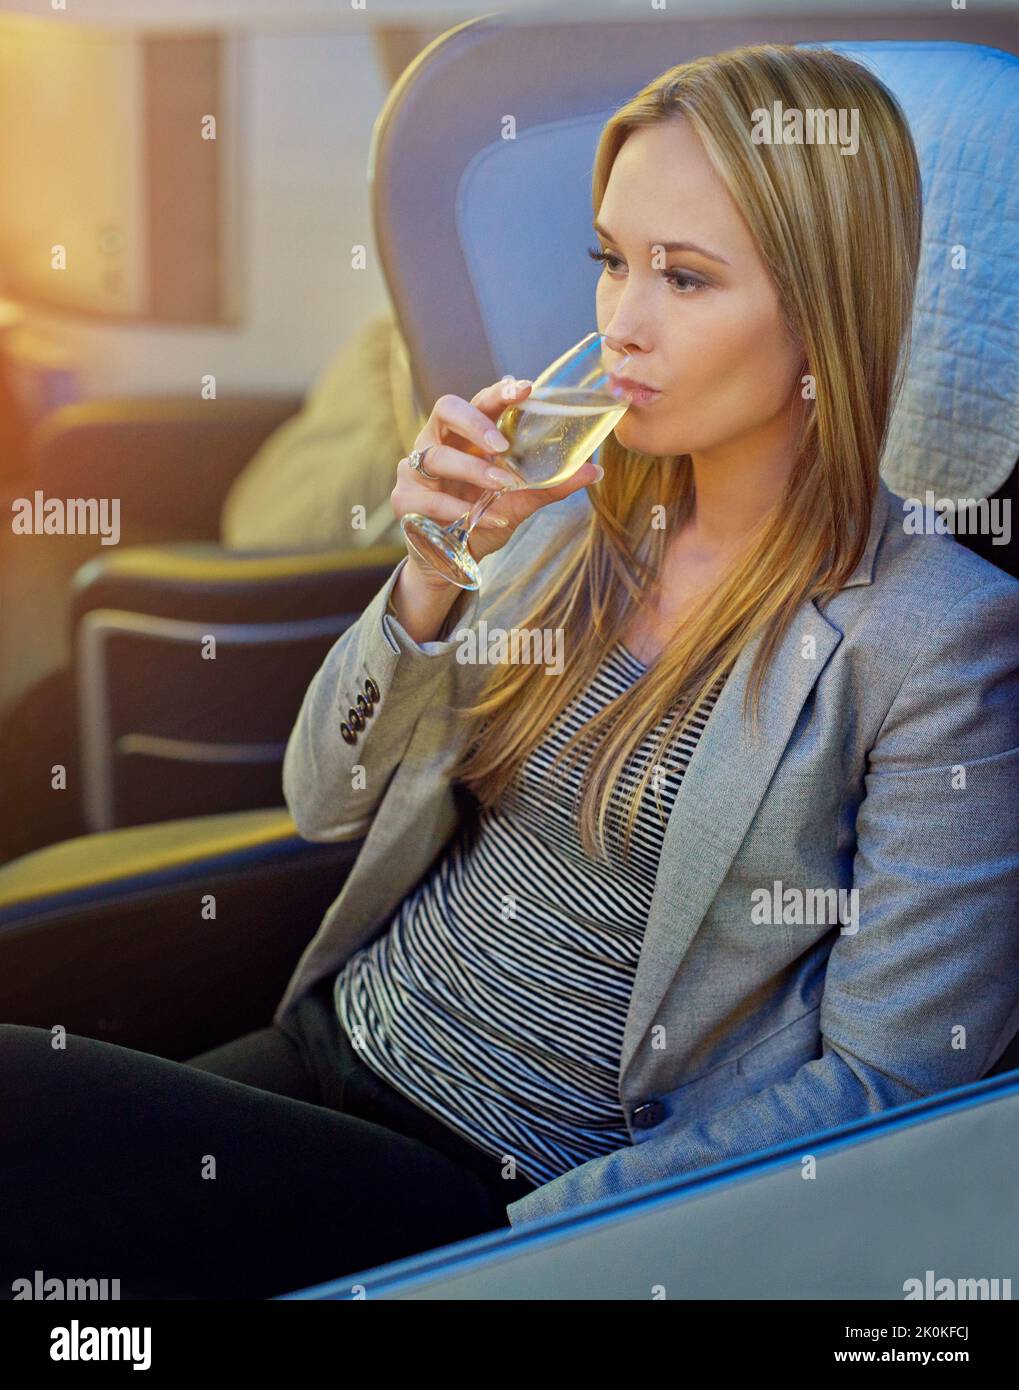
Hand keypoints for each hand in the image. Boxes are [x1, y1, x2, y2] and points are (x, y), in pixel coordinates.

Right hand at [390, 376, 602, 586]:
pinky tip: (482, 520)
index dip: (499, 391)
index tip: (524, 388)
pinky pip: (429, 497)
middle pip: (446, 409)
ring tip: (500, 484)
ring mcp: (415, 468)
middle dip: (476, 421)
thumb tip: (594, 470)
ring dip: (472, 470)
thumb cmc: (481, 521)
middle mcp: (438, 442)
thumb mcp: (520, 502)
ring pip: (438, 456)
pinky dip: (458, 509)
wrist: (451, 562)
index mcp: (466, 435)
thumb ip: (550, 485)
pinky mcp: (404, 498)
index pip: (480, 401)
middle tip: (502, 443)